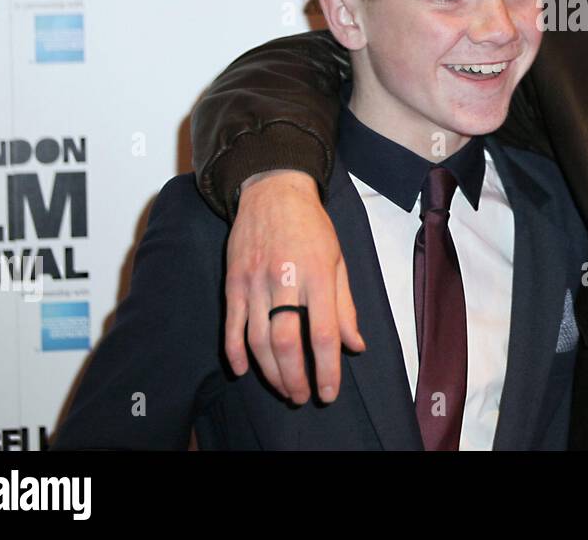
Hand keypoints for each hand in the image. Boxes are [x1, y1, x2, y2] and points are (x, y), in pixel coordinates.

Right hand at [224, 170, 364, 403]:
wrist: (273, 191)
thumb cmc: (312, 226)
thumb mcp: (338, 260)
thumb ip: (345, 306)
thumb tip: (355, 346)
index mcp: (318, 274)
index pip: (324, 333)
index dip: (327, 369)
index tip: (329, 392)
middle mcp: (285, 279)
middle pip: (286, 342)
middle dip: (295, 377)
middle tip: (303, 396)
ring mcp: (255, 281)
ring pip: (257, 339)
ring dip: (270, 371)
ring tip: (284, 387)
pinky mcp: (233, 282)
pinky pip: (232, 325)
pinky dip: (236, 352)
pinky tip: (245, 370)